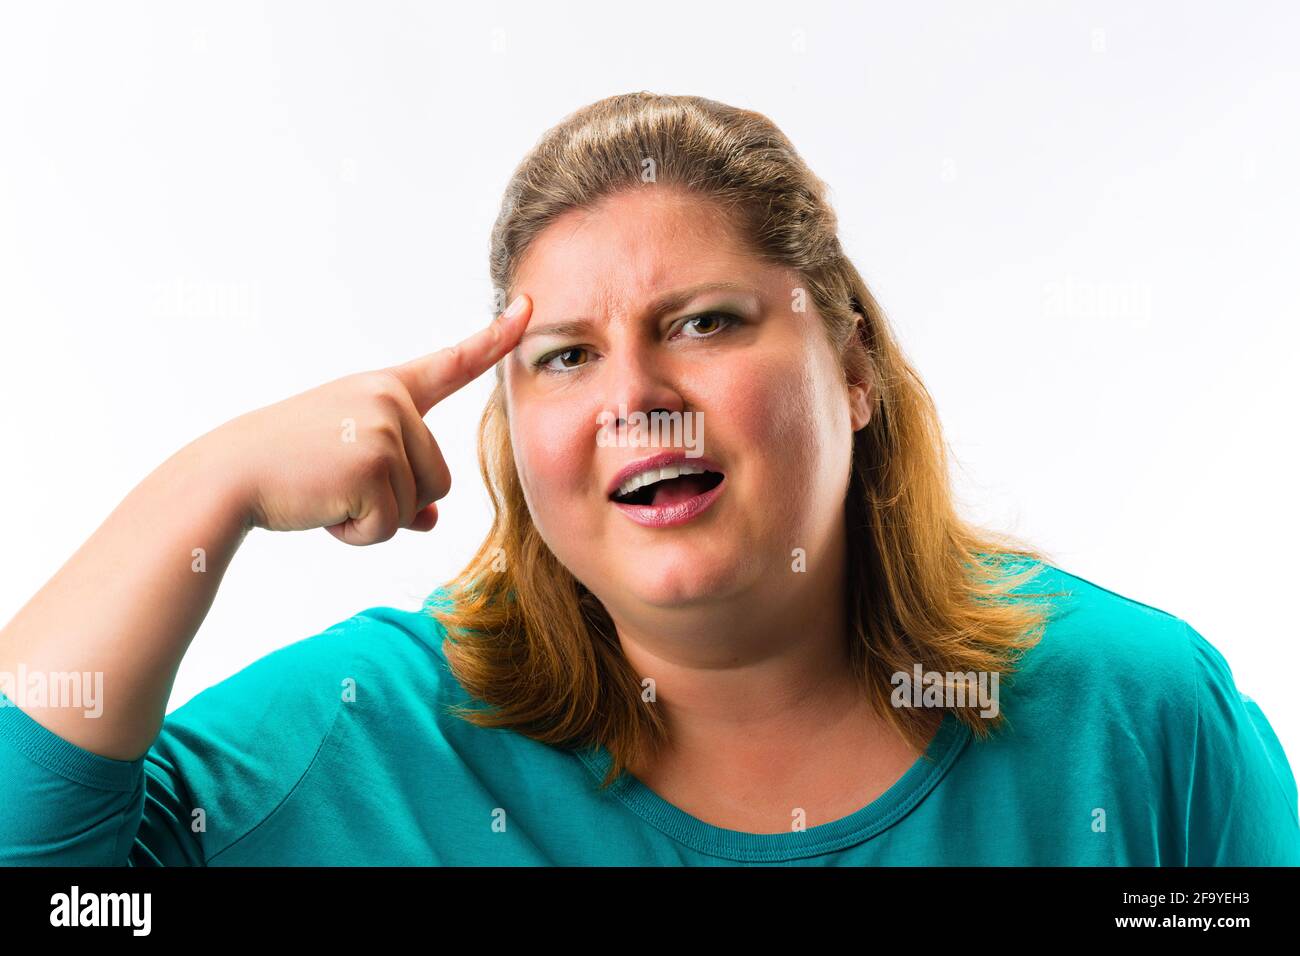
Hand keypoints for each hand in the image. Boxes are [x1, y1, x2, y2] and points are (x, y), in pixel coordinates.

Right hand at [209, 295, 531, 544]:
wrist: (227, 477)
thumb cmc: (286, 471)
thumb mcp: (350, 468)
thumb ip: (398, 484)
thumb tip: (428, 520)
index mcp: (385, 389)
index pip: (451, 364)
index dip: (495, 339)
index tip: (531, 307)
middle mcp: (391, 399)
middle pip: (439, 479)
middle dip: (393, 501)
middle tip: (334, 484)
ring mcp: (386, 427)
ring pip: (420, 505)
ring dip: (374, 519)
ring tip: (325, 493)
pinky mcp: (376, 462)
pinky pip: (393, 526)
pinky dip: (359, 534)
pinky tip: (323, 508)